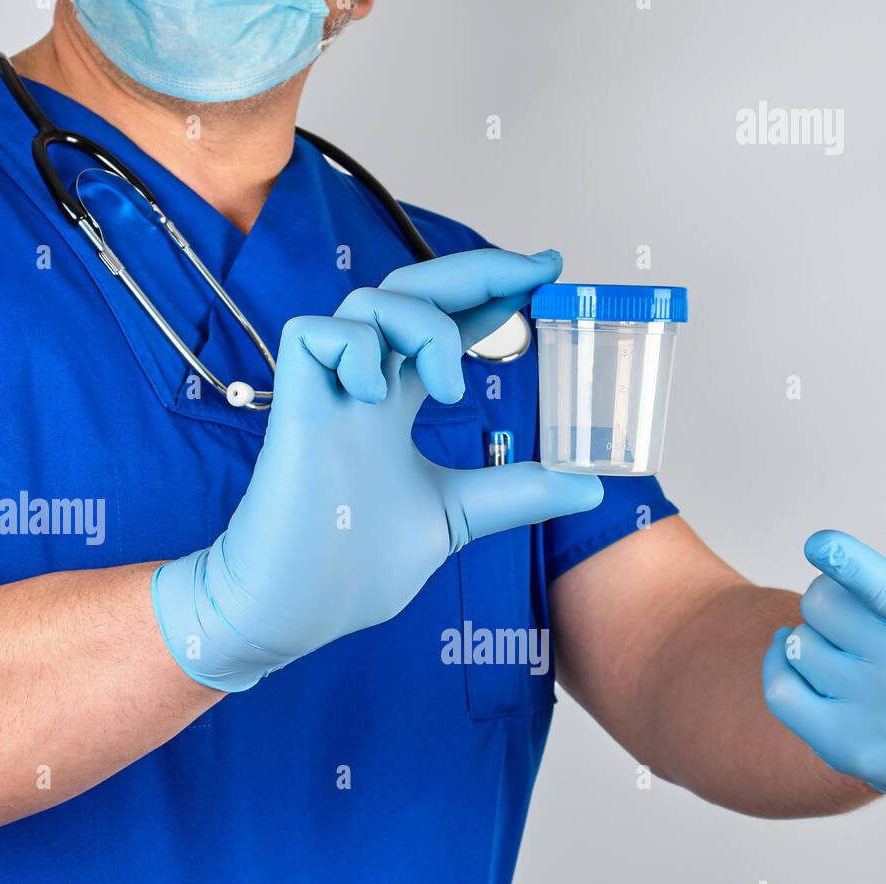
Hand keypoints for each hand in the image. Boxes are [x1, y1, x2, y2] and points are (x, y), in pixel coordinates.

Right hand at [152, 248, 602, 690]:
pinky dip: (355, 348)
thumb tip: (591, 488)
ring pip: (370, 302)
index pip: (443, 329)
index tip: (546, 276)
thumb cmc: (354, 569)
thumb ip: (516, 493)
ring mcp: (326, 394)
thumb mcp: (458, 516)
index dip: (489, 297)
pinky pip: (314, 333)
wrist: (297, 611)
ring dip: (424, 325)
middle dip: (476, 271)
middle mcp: (362, 390)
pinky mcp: (294, 408)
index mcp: (393, 408)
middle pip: (410, 293)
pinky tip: (375, 395)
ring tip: (451, 387)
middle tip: (535, 270)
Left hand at [763, 450, 885, 796]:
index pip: (885, 589)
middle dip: (826, 598)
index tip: (818, 544)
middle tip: (851, 617)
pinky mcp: (841, 744)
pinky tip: (802, 663)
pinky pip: (778, 687)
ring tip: (841, 649)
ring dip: (807, 636)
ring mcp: (877, 712)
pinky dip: (780, 666)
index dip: (848, 563)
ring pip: (797, 642)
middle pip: (822, 605)